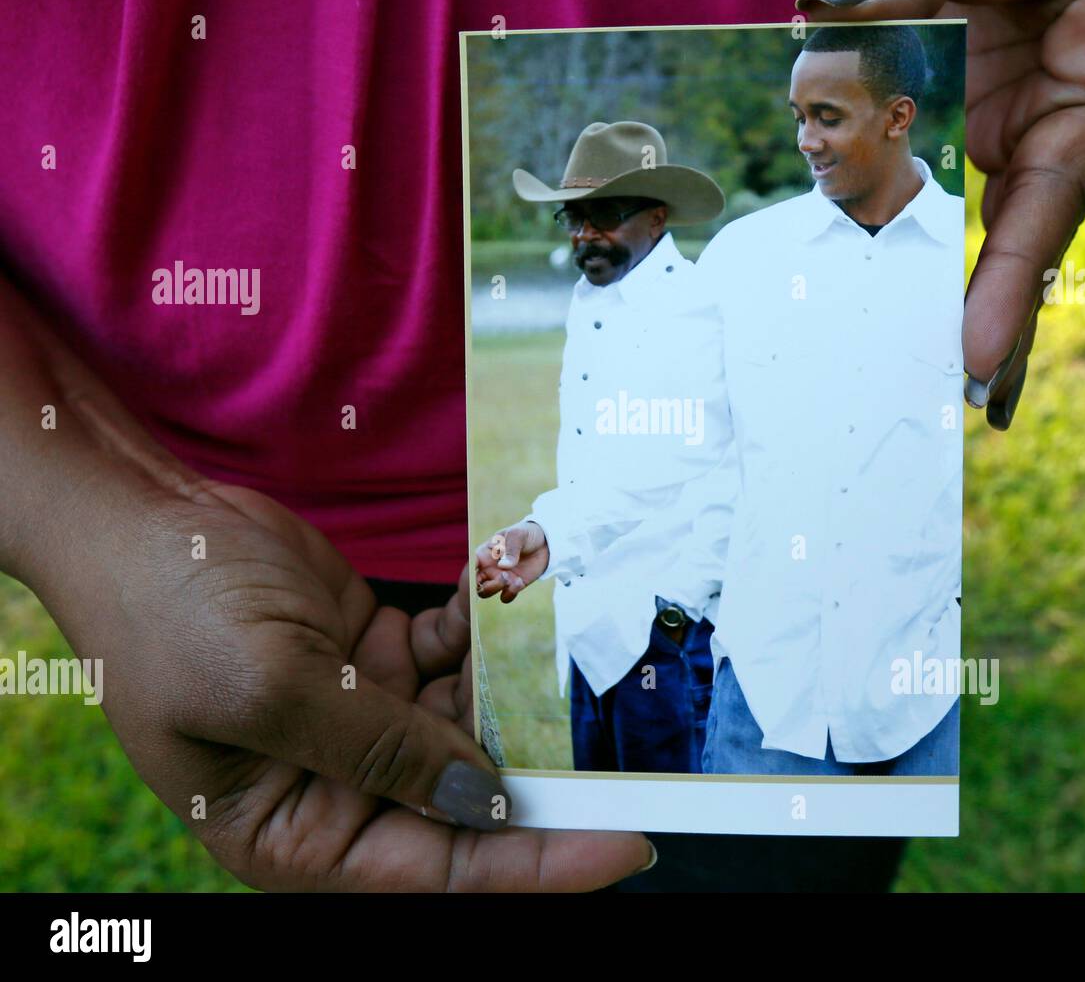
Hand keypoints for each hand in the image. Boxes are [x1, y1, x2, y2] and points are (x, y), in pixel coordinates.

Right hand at [37, 480, 648, 890]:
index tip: (625, 845)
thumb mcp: (269, 693)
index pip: (441, 872)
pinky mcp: (381, 656)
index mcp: (298, 834)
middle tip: (632, 748)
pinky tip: (508, 588)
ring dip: (520, 685)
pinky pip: (457, 653)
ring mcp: (368, 717)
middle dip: (546, 774)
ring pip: (474, 720)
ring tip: (575, 644)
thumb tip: (480, 798)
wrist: (143, 521)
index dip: (537, 864)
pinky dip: (486, 627)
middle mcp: (343, 787)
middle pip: (471, 801)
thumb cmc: (172, 617)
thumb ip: (379, 751)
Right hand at [475, 520, 550, 602]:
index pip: (469, 565)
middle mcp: (489, 567)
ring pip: (486, 592)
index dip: (468, 572)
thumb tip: (502, 567)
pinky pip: (505, 597)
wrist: (546, 542)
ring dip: (495, 588)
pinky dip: (510, 593)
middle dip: (480, 585)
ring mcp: (500, 577)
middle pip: (473, 583)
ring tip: (509, 578)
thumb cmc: (526, 534)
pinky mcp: (513, 585)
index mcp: (484, 553)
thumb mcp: (518, 535)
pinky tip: (519, 582)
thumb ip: (510, 549)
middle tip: (500, 577)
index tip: (475, 574)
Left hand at [797, 0, 1084, 428]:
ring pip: (1023, 226)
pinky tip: (953, 339)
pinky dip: (964, 273)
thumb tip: (837, 17)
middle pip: (1069, 198)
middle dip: (1026, 287)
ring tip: (970, 390)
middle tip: (983, 371)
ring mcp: (1039, 117)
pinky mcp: (991, 134)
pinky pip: (977, 212)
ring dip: (996, 308)